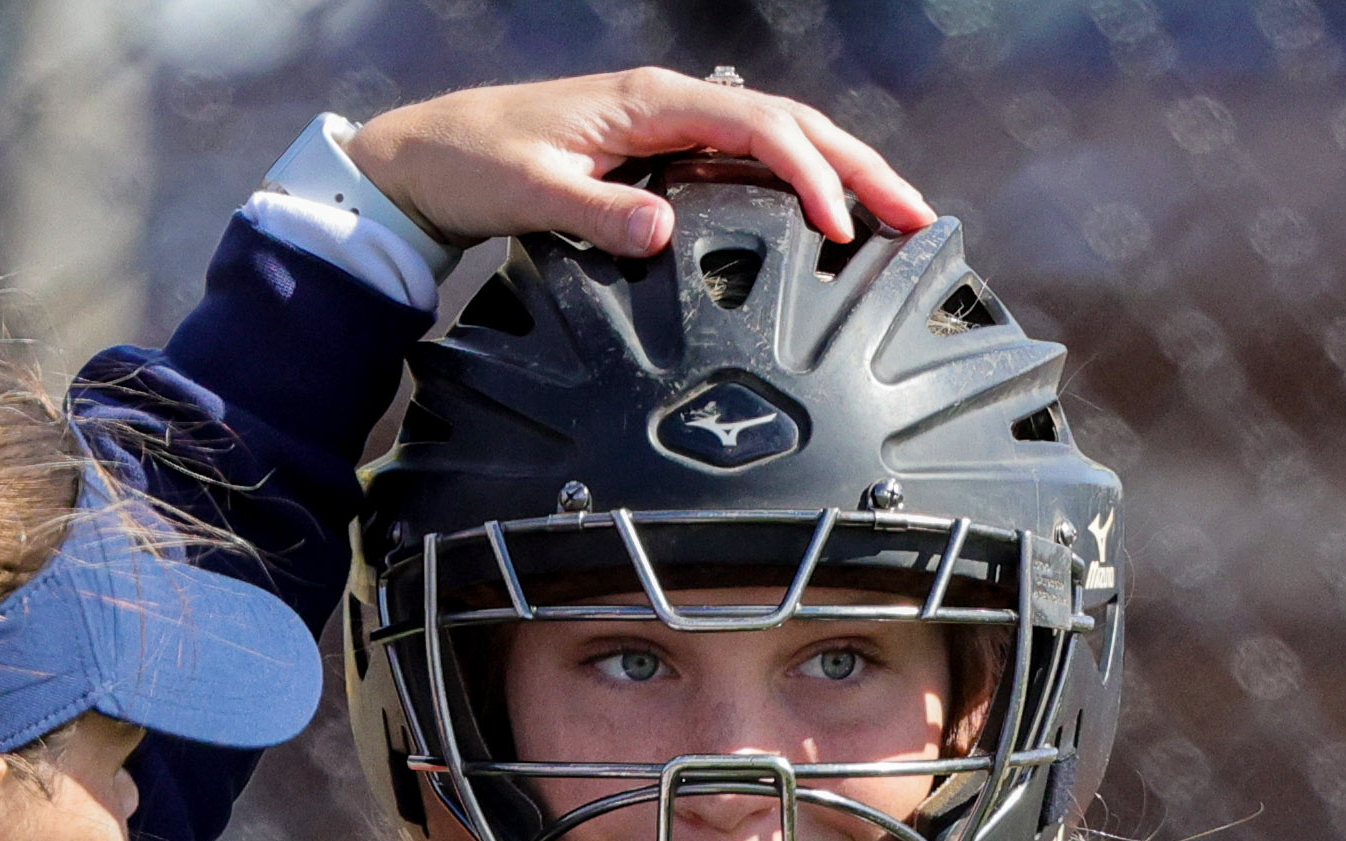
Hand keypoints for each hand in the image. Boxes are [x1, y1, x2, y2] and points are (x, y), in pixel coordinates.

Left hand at [345, 68, 933, 258]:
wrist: (428, 156)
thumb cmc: (473, 165)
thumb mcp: (529, 194)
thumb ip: (596, 214)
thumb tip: (665, 233)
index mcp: (650, 102)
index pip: (758, 129)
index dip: (810, 176)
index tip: (843, 228)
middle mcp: (670, 103)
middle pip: (790, 125)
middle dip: (858, 169)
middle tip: (917, 216)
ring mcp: (669, 125)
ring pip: (778, 141)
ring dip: (839, 176)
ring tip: (895, 221)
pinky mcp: (661, 152)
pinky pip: (747, 162)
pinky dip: (796, 187)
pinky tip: (823, 223)